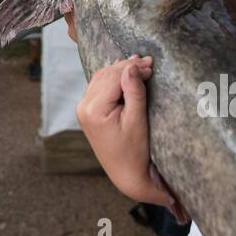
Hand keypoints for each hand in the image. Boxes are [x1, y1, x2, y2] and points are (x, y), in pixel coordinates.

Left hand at [76, 56, 187, 220]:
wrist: (126, 174)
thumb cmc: (135, 151)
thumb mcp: (138, 120)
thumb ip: (134, 92)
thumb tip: (131, 66)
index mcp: (93, 110)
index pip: (113, 78)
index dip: (132, 68)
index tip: (151, 64)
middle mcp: (83, 107)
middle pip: (106, 76)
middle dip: (127, 67)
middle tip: (149, 61)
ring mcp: (83, 109)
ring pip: (101, 78)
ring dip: (119, 70)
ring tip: (139, 63)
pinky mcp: (88, 111)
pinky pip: (98, 87)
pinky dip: (112, 78)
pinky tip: (124, 73)